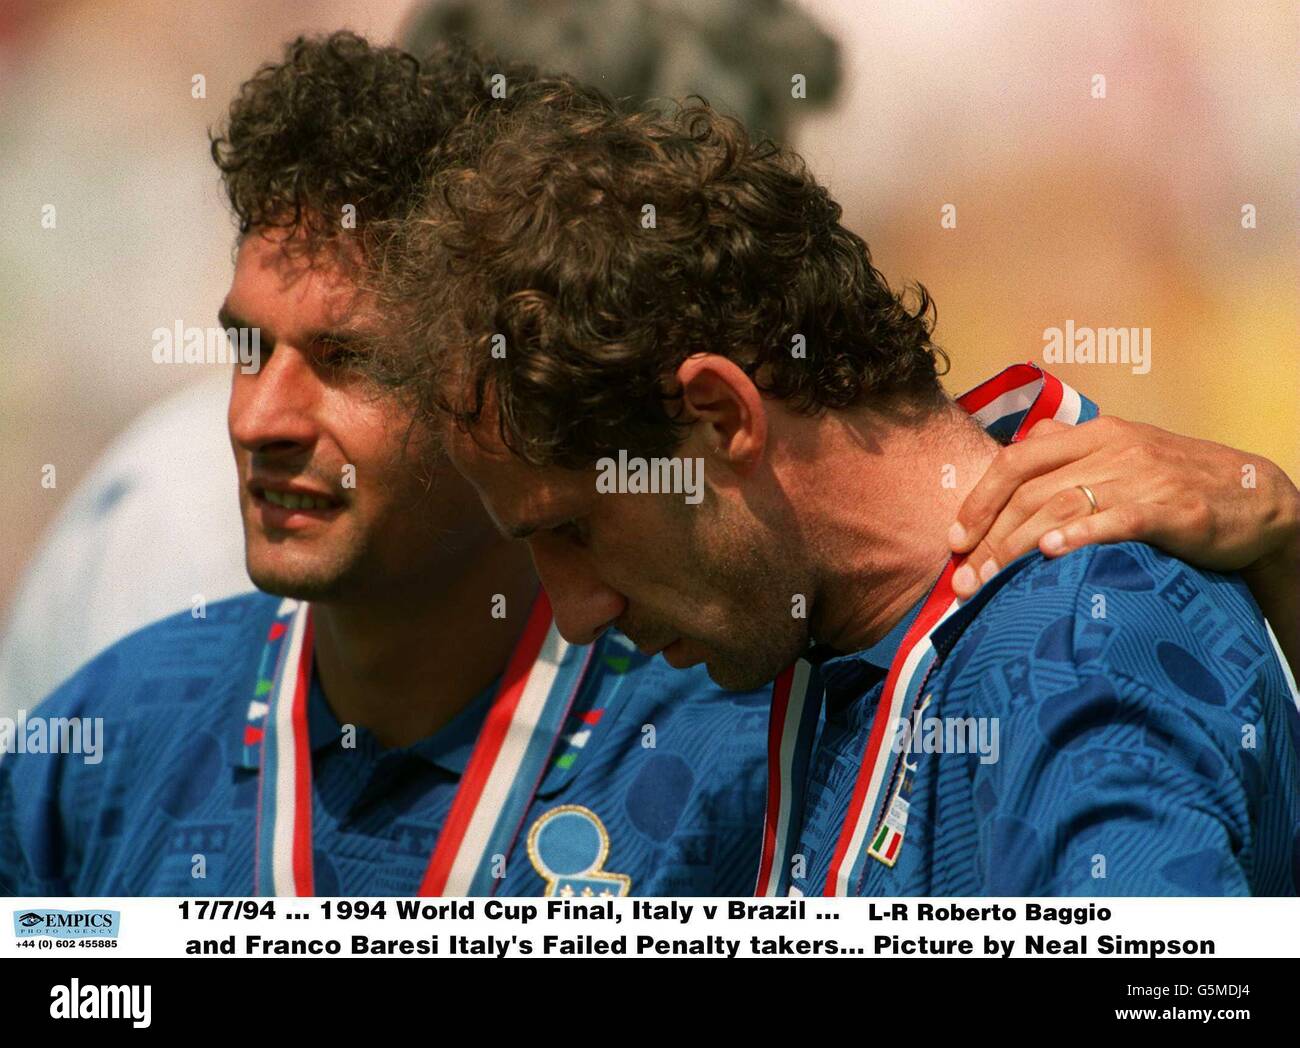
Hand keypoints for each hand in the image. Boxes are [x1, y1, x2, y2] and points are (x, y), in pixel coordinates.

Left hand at [948, 416, 1299, 600]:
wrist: (1258, 495)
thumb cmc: (1175, 481)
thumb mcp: (1121, 453)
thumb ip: (1070, 454)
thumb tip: (1021, 455)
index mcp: (1094, 434)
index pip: (1017, 461)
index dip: (979, 500)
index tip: (953, 539)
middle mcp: (1113, 450)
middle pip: (1031, 493)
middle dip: (990, 539)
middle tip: (964, 582)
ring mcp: (1144, 478)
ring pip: (1063, 508)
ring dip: (1018, 548)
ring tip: (989, 583)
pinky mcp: (1176, 510)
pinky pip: (1120, 519)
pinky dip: (1083, 534)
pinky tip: (1053, 554)